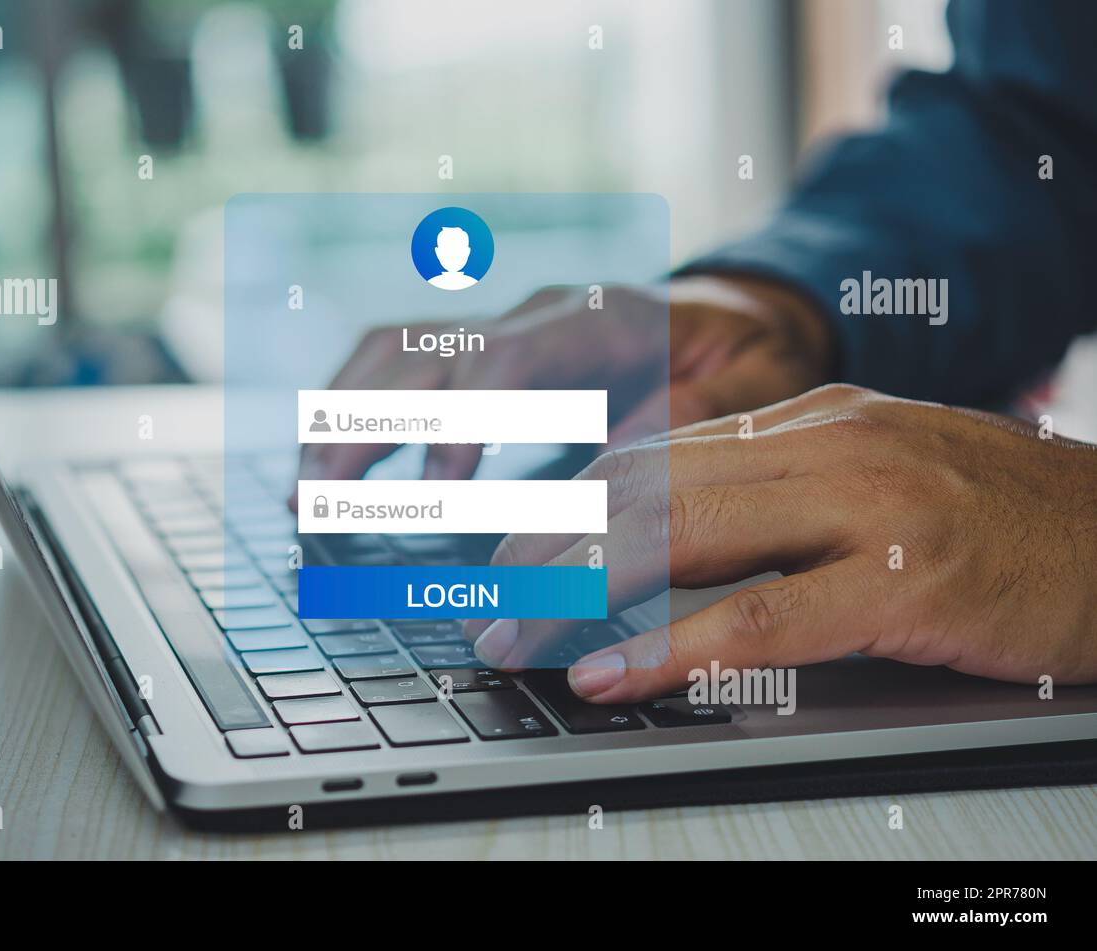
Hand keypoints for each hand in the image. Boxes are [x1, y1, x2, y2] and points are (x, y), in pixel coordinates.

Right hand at [290, 274, 833, 505]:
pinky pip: (401, 364)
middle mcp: (535, 313)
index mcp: (598, 319)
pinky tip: (329, 462)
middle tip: (318, 501)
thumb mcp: (743, 392)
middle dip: (365, 425)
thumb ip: (685, 427)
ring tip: (303, 490)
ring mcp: (504, 324)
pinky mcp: (486, 350)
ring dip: (341, 416)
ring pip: (396, 350)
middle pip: (424, 350)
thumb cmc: (740, 360)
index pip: (504, 357)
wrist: (733, 318)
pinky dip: (356, 408)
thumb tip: (614, 478)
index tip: (435, 494)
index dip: (460, 422)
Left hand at [468, 384, 1096, 699]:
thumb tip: (673, 538)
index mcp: (810, 417)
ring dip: (580, 593)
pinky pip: (758, 618)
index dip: (567, 504)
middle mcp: (824, 442)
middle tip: (487, 598)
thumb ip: (776, 494)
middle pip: (645, 487)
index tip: (512, 547)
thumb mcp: (874, 480)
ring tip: (516, 636)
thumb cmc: (1002, 519)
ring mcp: (864, 504)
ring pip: (682, 537)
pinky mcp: (903, 580)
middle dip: (549, 547)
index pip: (652, 453)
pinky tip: (611, 675)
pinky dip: (669, 649)